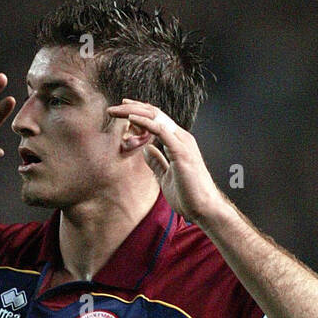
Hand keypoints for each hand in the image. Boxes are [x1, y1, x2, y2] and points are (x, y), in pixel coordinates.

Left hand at [107, 99, 225, 225]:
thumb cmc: (188, 196)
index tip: (122, 111)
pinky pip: (160, 130)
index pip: (157, 120)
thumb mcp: (165, 177)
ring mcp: (182, 142)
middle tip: (112, 108)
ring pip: (156, 117)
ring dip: (134, 112)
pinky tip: (130, 118)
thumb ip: (157, 162)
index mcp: (178, 142)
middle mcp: (181, 137)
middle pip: (154, 114)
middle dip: (132, 108)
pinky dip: (145, 122)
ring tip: (116, 110)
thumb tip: (146, 150)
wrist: (205, 209)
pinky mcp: (181, 151)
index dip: (139, 114)